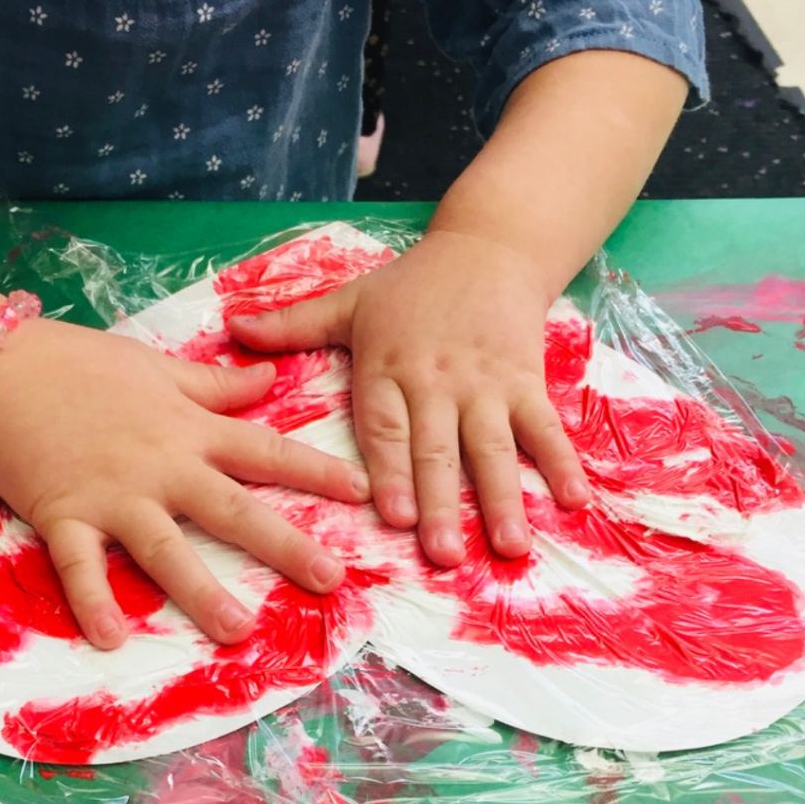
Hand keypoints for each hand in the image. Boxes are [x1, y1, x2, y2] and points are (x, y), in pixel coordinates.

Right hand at [0, 320, 369, 648]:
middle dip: (285, 545)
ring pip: (166, 549)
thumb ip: (217, 385)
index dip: (317, 472)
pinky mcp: (63, 515)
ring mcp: (113, 495)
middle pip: (233, 509)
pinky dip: (93, 601)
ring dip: (202, 592)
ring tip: (240, 631)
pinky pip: (80, 566)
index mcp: (190, 428)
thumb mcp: (160, 367)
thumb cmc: (82, 364)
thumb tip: (270, 380)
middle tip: (331, 581)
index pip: (266, 450)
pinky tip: (113, 640)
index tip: (363, 494)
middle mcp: (162, 466)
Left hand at [228, 230, 590, 566]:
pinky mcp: (526, 380)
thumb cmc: (411, 284)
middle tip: (443, 555)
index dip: (389, 470)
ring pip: (494, 446)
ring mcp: (486, 383)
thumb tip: (230, 327)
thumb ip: (293, 323)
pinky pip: (544, 426)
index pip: (385, 425)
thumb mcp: (349, 300)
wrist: (487, 247)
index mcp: (387, 366)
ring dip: (503, 497)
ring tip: (511, 546)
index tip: (391, 516)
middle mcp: (436, 380)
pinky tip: (574, 500)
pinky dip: (561, 462)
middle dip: (441, 502)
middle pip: (438, 448)